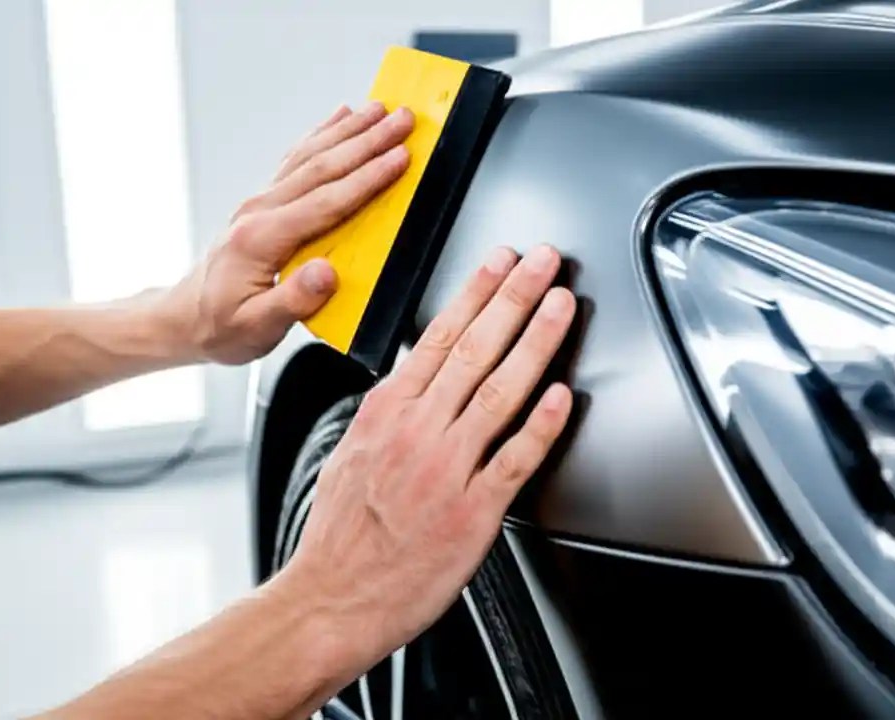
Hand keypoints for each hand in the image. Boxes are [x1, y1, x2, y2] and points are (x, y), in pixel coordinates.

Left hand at [159, 102, 413, 363]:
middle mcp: (260, 211)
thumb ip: (293, 301)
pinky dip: (321, 135)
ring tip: (380, 109)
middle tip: (403, 120)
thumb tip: (326, 274)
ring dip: (349, 131)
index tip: (399, 158)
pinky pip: (298, 160)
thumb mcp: (255, 328)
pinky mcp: (264, 203)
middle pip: (322, 167)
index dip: (366, 179)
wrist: (184, 318)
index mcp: (262, 239)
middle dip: (368, 141)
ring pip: (311, 156)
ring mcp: (260, 203)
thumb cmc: (219, 326)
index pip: (325, 202)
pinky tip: (339, 120)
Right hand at [278, 244, 575, 684]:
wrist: (330, 598)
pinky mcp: (473, 512)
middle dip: (514, 297)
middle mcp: (417, 432)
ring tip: (560, 307)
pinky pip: (515, 459)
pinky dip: (542, 424)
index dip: (476, 292)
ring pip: (500, 391)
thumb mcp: (348, 454)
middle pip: (474, 349)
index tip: (500, 262)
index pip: (437, 336)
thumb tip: (412, 383)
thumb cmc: (339, 536)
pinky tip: (564, 394)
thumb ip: (387, 415)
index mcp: (385, 413)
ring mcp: (447, 469)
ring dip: (535, 342)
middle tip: (544, 261)